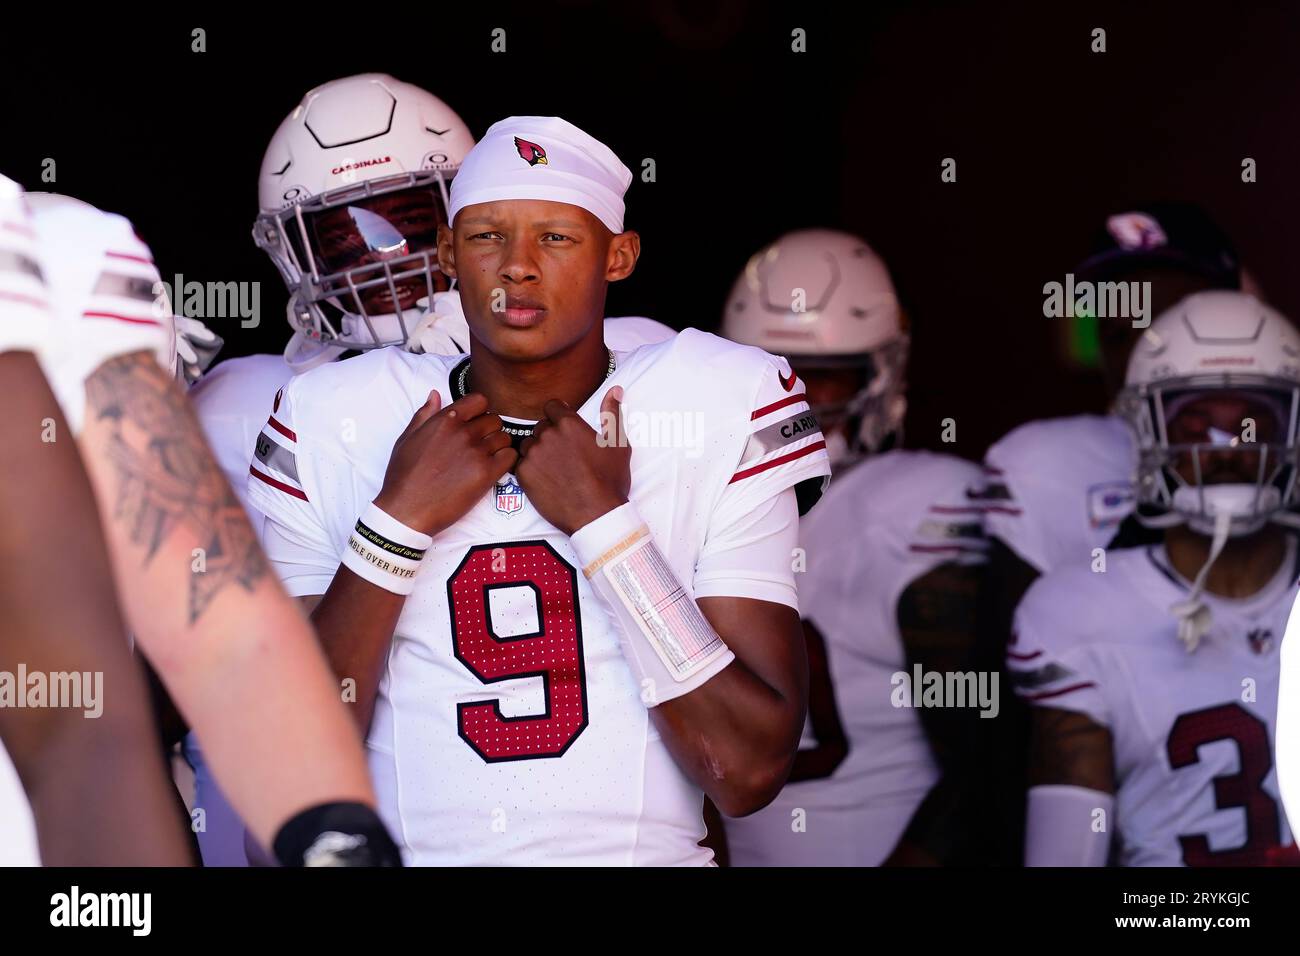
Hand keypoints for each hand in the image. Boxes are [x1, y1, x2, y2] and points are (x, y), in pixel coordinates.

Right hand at [374, 391, 516, 535]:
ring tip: (486, 459)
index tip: (475, 423)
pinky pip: (511, 456)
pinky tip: (493, 469)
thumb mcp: (407, 439)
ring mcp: (476, 452)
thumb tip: (435, 394)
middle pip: (494, 420)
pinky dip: (506, 461)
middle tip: (480, 446)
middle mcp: (463, 432)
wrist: (406, 510)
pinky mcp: (487, 474)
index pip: (479, 400)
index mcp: (445, 421)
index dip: (480, 411)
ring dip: (498, 446)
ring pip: (504, 437)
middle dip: (489, 431)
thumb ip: (425, 415)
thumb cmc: (403, 476)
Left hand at [516, 387, 629, 535]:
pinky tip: (547, 480)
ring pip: (529, 445)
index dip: (559, 416)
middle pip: (541, 426)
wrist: (596, 514)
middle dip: (550, 436)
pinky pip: (521, 464)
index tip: (565, 428)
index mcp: (569, 424)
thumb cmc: (609, 480)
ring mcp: (533, 455)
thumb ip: (612, 413)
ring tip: (555, 468)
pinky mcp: (523, 474)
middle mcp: (548, 435)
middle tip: (564, 455)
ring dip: (538, 452)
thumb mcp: (618, 443)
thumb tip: (614, 390)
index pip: (552, 406)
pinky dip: (531, 470)